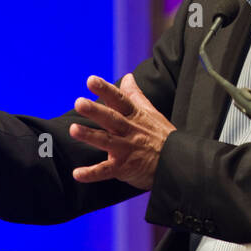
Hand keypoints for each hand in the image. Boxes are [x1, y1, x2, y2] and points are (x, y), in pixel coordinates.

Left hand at [69, 73, 175, 190]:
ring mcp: (127, 149)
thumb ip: (135, 95)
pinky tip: (77, 174)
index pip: (119, 99)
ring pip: (106, 141)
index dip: (105, 90)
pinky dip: (92, 173)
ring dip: (90, 135)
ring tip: (73, 129)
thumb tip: (127, 77)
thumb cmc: (161, 136)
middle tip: (79, 102)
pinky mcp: (125, 168)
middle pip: (111, 118)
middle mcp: (130, 130)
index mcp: (135, 116)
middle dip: (95, 111)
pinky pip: (106, 170)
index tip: (91, 80)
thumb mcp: (151, 112)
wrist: (177, 163)